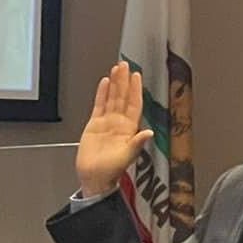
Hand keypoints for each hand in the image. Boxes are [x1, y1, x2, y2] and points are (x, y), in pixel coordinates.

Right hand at [75, 61, 155, 198]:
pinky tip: (104, 83)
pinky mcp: (94, 125)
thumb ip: (137, 143)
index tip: (136, 76)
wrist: (94, 178)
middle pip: (122, 97)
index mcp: (129, 129)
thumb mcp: (127, 157)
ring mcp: (107, 122)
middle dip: (124, 81)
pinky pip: (99, 105)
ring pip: (112, 98)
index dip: (135, 90)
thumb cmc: (111, 171)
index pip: (133, 104)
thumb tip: (148, 132)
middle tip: (124, 65)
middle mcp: (119, 123)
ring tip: (115, 69)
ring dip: (114, 84)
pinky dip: (101, 94)